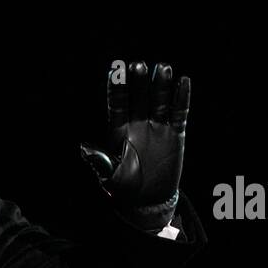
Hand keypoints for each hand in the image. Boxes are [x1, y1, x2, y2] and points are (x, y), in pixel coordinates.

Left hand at [80, 60, 189, 207]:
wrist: (148, 202)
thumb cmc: (124, 190)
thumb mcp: (109, 178)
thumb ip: (99, 162)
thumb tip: (84, 148)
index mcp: (119, 132)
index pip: (117, 105)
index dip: (116, 88)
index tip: (115, 70)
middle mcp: (138, 125)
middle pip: (138, 98)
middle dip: (138, 82)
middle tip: (138, 65)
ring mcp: (157, 128)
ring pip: (159, 101)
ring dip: (160, 85)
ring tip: (162, 67)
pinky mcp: (175, 134)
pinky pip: (179, 113)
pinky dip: (181, 99)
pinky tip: (183, 82)